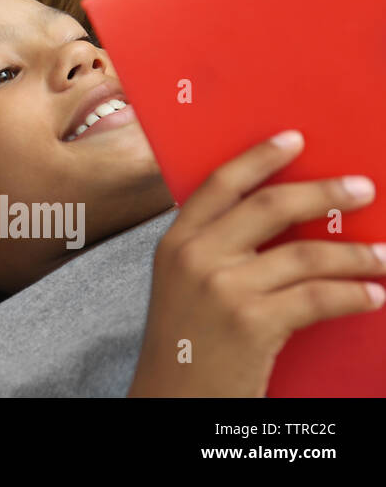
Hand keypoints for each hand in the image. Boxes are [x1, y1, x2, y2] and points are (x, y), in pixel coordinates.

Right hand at [128, 131, 385, 395]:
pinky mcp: (252, 323)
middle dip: (323, 193)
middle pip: (270, 206)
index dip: (260, 157)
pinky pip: (319, 298)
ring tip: (384, 255)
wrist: (173, 399)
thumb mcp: (182, 285)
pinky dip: (353, 294)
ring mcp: (224, 289)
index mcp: (175, 242)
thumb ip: (215, 250)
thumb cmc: (186, 343)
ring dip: (356, 254)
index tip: (295, 139)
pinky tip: (373, 295)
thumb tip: (283, 222)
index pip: (221, 183)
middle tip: (363, 188)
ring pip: (306, 254)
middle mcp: (196, 257)